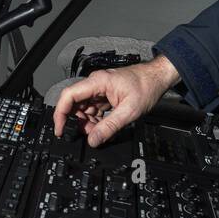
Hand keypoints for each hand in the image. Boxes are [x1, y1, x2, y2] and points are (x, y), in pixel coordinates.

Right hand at [52, 56, 180, 147]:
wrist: (158, 78)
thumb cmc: (146, 86)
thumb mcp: (129, 111)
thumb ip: (109, 127)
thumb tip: (93, 140)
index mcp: (98, 82)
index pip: (69, 95)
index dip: (60, 113)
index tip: (61, 129)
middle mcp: (95, 84)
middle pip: (74, 103)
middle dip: (77, 121)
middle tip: (86, 135)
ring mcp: (100, 89)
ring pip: (84, 108)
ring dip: (87, 122)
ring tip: (98, 132)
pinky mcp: (105, 95)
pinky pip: (93, 108)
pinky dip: (95, 120)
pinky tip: (102, 127)